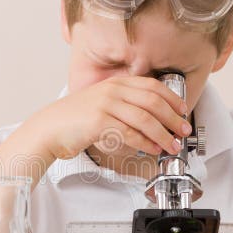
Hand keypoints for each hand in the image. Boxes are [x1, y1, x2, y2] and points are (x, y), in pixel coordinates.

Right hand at [22, 76, 190, 159]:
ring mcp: (105, 105)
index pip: (152, 86)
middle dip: (173, 118)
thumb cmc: (74, 120)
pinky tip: (152, 149)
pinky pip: (131, 133)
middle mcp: (112, 91)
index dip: (172, 99)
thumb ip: (123, 104)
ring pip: (145, 119)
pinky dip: (146, 143)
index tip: (183, 110)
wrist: (50, 128)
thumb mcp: (101, 102)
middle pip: (153, 102)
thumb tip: (151, 118)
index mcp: (115, 83)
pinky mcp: (100, 122)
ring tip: (172, 145)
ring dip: (163, 134)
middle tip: (182, 131)